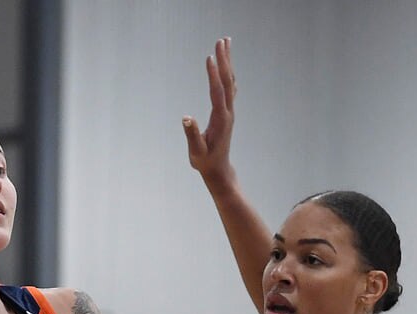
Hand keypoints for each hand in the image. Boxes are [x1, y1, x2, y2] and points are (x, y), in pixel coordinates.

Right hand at [183, 37, 236, 187]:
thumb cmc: (205, 161)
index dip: (213, 75)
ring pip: (230, 82)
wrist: (218, 169)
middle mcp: (228, 112)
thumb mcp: (196, 152)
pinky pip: (229, 88)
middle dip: (224, 60)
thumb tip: (186, 118)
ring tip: (225, 43)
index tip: (209, 57)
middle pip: (227, 81)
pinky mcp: (226, 112)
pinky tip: (227, 65)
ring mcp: (229, 111)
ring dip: (227, 62)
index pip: (217, 93)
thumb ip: (192, 135)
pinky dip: (227, 73)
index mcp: (220, 120)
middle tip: (221, 40)